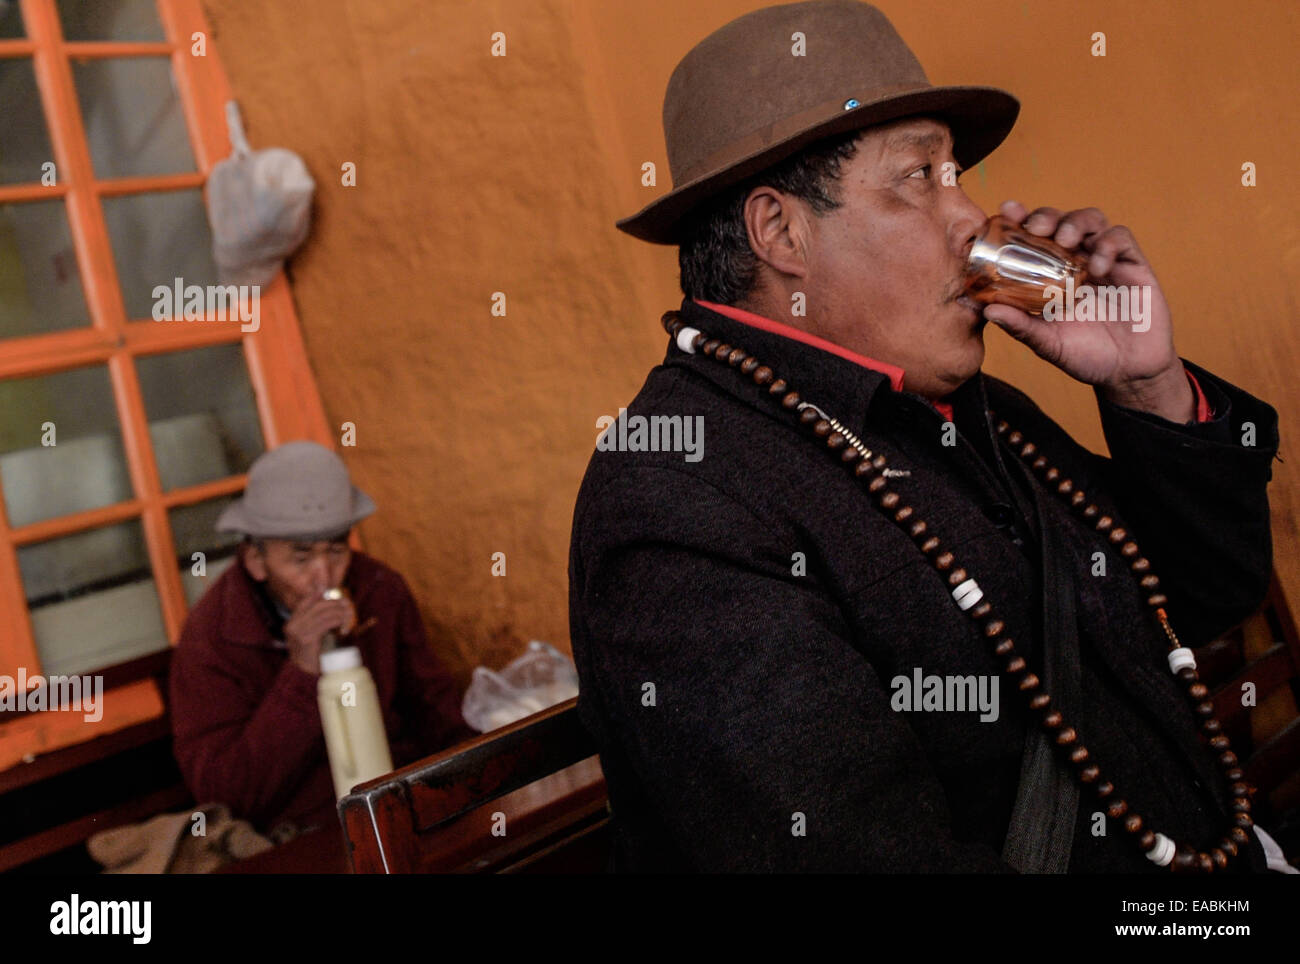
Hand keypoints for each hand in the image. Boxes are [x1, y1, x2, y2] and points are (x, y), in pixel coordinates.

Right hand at [284, 590, 355, 674]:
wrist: (306, 676)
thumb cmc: (314, 655)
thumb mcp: (316, 634)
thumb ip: (321, 619)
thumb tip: (332, 597)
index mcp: (293, 621)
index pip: (309, 599)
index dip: (325, 595)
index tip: (339, 598)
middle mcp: (293, 625)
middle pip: (320, 604)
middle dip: (338, 604)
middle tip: (349, 609)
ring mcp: (297, 632)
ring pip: (325, 613)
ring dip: (341, 614)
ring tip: (348, 621)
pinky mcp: (306, 638)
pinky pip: (326, 623)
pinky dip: (339, 622)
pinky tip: (344, 629)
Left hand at [982, 201, 1193, 419]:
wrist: (1128, 372)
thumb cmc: (1085, 356)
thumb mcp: (1047, 344)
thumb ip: (1021, 326)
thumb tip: (988, 310)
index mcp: (1048, 275)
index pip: (1031, 237)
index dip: (1019, 219)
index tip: (1006, 211)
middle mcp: (1074, 261)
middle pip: (1059, 221)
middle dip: (1046, 216)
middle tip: (1036, 228)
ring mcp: (1104, 260)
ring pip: (1090, 220)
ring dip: (1075, 223)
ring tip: (1066, 241)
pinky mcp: (1133, 264)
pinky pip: (1121, 239)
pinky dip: (1108, 244)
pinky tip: (1098, 266)